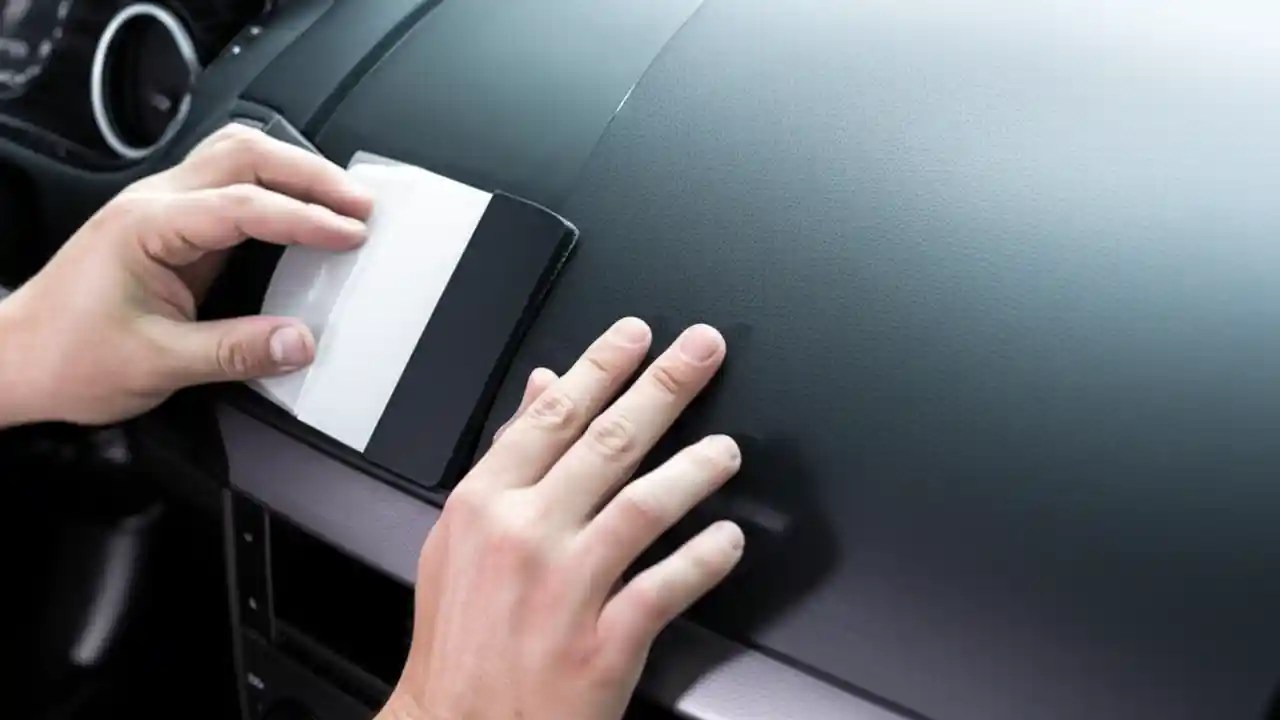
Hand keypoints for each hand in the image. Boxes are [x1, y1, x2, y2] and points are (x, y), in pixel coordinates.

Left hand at [0, 124, 371, 425]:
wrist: (16, 363)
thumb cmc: (66, 358)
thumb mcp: (157, 363)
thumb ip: (235, 352)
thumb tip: (300, 341)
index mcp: (147, 226)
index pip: (244, 205)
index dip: (305, 218)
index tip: (351, 234)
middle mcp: (153, 205)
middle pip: (244, 155)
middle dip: (311, 174)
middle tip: (361, 202)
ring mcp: (161, 211)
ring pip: (236, 158)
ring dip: (293, 172)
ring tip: (342, 199)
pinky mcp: (172, 229)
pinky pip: (231, 190)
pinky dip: (275, 192)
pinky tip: (303, 213)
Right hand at [378, 319, 743, 719]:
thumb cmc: (461, 638)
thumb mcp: (462, 539)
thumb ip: (509, 458)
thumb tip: (542, 389)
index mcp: (485, 504)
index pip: (554, 415)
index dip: (602, 367)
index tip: (637, 336)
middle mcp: (525, 536)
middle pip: (607, 443)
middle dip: (663, 387)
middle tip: (703, 351)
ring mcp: (565, 588)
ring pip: (644, 506)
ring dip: (695, 470)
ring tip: (727, 450)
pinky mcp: (602, 642)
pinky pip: (666, 587)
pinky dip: (704, 559)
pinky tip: (729, 539)